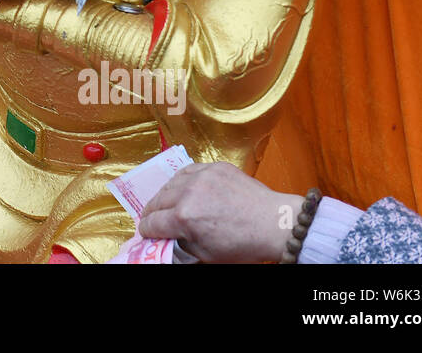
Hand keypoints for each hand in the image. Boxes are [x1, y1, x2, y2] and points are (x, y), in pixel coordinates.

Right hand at [137, 162, 305, 262]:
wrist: (274, 224)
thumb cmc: (244, 244)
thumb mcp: (207, 255)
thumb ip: (181, 245)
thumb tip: (166, 240)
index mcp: (185, 217)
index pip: (151, 223)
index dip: (147, 232)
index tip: (148, 234)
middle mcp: (188, 193)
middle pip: (156, 201)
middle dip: (152, 214)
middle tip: (154, 221)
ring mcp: (201, 176)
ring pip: (169, 184)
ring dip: (165, 196)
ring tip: (168, 205)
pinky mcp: (214, 166)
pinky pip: (187, 170)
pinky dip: (181, 181)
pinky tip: (183, 188)